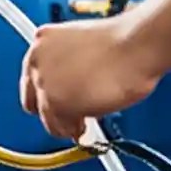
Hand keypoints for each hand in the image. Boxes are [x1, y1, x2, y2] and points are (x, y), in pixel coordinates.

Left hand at [19, 16, 162, 138]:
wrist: (137, 45)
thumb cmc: (124, 43)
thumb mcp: (83, 45)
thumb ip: (68, 64)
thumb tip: (69, 86)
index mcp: (42, 40)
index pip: (32, 77)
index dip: (49, 92)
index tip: (60, 99)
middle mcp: (36, 59)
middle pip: (34, 100)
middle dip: (53, 110)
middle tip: (72, 115)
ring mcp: (44, 82)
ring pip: (46, 117)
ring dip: (65, 123)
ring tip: (84, 123)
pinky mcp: (55, 102)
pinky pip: (59, 127)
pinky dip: (74, 130)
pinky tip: (88, 125)